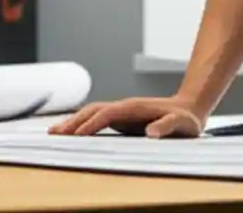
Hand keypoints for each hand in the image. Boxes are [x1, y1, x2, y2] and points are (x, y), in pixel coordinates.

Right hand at [48, 96, 205, 137]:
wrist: (188, 108)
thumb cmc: (186, 119)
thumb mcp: (183, 124)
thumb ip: (167, 126)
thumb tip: (150, 133)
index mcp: (134, 108)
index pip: (107, 114)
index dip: (91, 124)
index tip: (77, 136)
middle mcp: (124, 107)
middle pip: (92, 111)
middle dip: (73, 121)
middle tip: (54, 134)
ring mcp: (121, 112)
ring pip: (91, 113)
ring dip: (73, 122)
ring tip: (54, 132)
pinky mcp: (120, 119)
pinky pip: (95, 120)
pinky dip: (81, 124)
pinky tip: (72, 132)